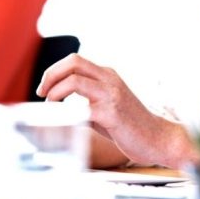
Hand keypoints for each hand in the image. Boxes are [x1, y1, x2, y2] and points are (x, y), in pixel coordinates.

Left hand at [36, 54, 193, 166]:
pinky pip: (82, 109)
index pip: (74, 60)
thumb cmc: (128, 125)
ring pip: (74, 81)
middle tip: (42, 94)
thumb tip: (56, 104)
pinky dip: (67, 114)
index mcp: (107, 75)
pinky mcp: (112, 113)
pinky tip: (65, 122)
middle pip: (73, 62)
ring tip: (51, 107)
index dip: (53, 71)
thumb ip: (85, 99)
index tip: (44, 88)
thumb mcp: (105, 104)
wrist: (157, 138)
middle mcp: (109, 79)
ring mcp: (111, 95)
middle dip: (50, 76)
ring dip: (55, 93)